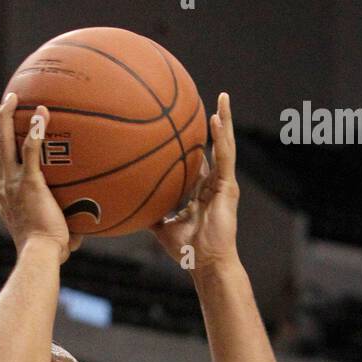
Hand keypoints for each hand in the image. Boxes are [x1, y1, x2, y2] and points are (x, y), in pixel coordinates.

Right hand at [0, 93, 81, 262]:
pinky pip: (30, 149)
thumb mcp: (46, 235)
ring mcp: (13, 183)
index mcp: (2, 196)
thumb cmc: (46, 252)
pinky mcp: (29, 183)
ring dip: (5, 117)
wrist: (39, 254)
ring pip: (1, 142)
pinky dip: (35, 129)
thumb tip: (80, 234)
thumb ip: (60, 227)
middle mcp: (3, 186)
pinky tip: (42, 113)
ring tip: (12, 98)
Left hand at [151, 92, 239, 283]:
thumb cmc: (188, 251)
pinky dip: (221, 137)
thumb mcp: (163, 229)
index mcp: (202, 193)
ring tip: (222, 98)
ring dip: (224, 121)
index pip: (200, 163)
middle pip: (215, 148)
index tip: (187, 127)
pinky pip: (225, 157)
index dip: (195, 146)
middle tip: (213, 102)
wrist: (205, 263)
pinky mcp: (229, 187)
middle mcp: (215, 185)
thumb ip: (152, 215)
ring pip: (224, 146)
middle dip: (216, 125)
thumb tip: (132, 208)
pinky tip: (217, 119)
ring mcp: (223, 185)